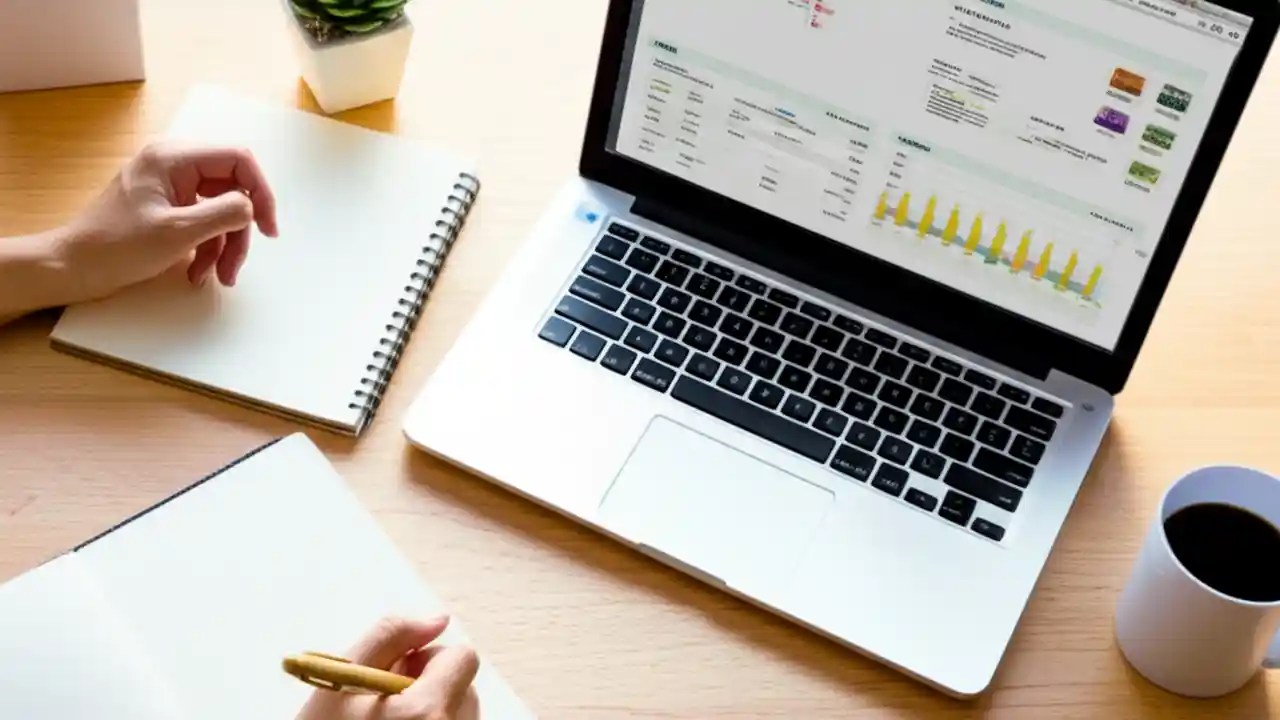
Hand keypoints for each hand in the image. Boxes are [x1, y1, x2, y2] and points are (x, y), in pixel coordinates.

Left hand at [56, 142, 277, 302]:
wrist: (73, 267)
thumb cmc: (115, 246)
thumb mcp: (177, 232)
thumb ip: (224, 214)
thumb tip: (251, 207)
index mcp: (174, 158)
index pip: (238, 161)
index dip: (261, 193)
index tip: (268, 229)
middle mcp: (174, 164)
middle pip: (232, 191)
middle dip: (238, 232)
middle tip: (235, 266)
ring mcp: (170, 186)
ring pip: (220, 211)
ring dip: (224, 247)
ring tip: (216, 277)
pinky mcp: (167, 207)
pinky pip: (203, 223)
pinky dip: (206, 249)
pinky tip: (197, 273)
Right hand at [294, 616, 479, 719]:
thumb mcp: (338, 683)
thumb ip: (389, 637)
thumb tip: (438, 619)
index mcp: (425, 712)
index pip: (462, 658)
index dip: (428, 660)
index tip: (396, 676)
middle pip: (464, 689)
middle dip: (431, 687)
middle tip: (386, 705)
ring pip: (460, 716)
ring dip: (434, 713)